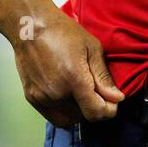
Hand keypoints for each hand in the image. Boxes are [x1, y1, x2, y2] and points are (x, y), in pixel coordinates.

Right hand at [12, 9, 123, 127]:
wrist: (31, 27)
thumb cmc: (63, 32)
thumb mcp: (92, 48)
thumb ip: (103, 77)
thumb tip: (116, 98)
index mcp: (73, 80)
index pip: (95, 112)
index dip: (109, 110)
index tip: (113, 101)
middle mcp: (56, 93)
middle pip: (83, 117)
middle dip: (94, 107)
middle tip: (96, 90)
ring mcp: (41, 97)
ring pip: (68, 119)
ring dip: (79, 111)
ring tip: (81, 91)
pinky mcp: (31, 98)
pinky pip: (53, 116)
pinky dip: (64, 111)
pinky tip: (67, 94)